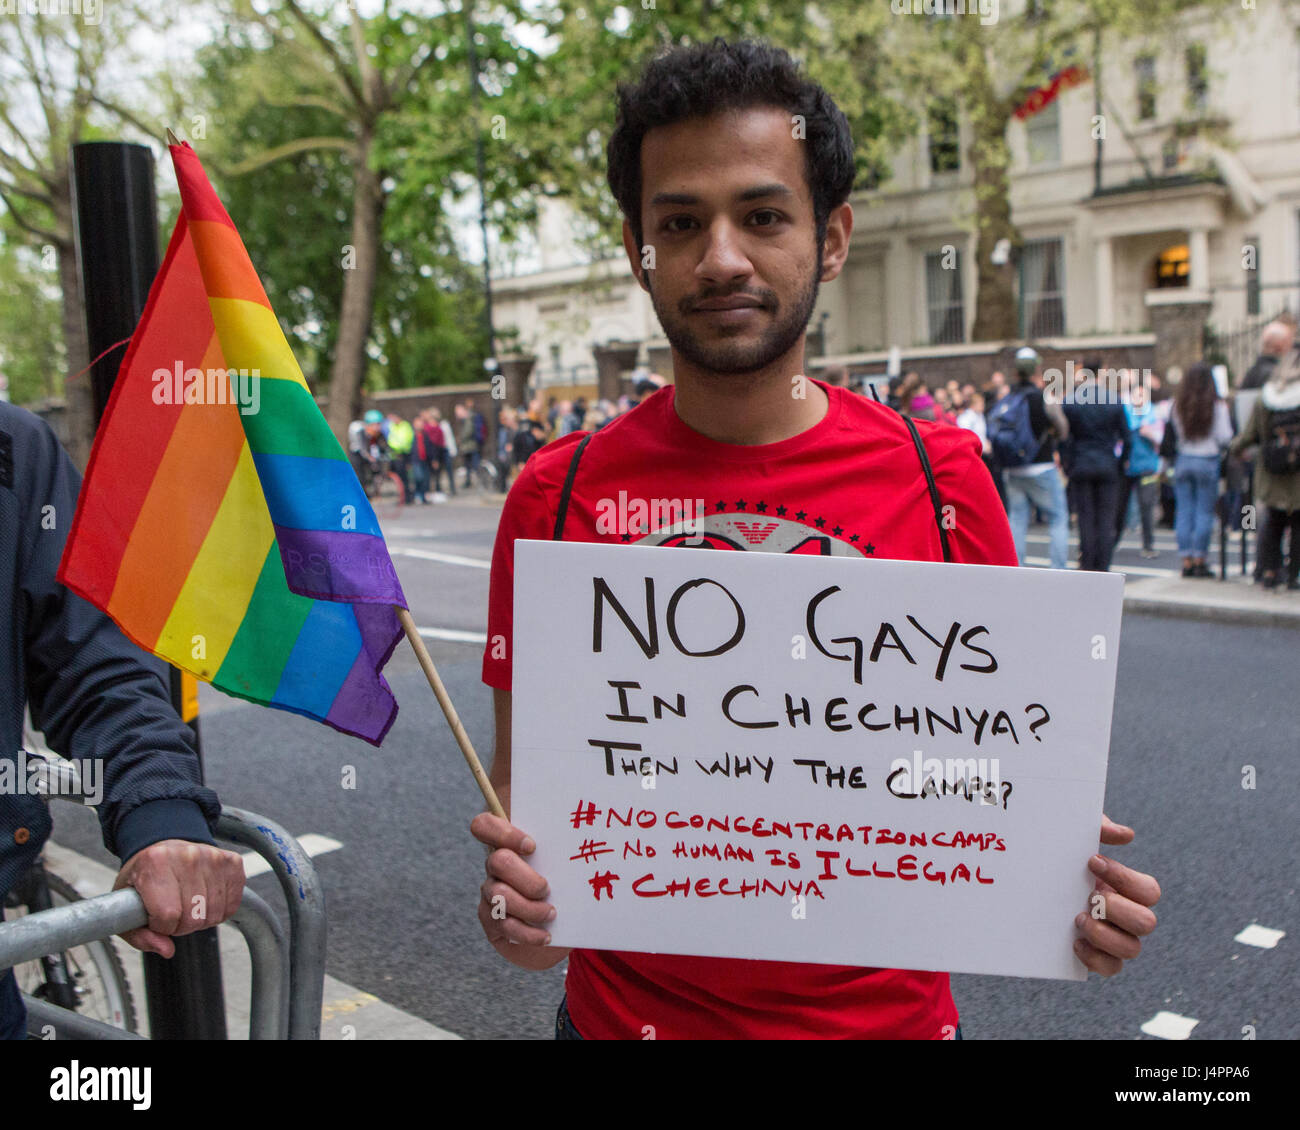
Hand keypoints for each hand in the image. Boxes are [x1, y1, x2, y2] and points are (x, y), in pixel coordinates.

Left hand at [112, 839, 244, 956]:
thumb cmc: (145, 876)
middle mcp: (187, 856)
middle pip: (193, 917)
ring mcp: (213, 857)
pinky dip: (219, 911)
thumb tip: (166, 950)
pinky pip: (232, 905)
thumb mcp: (126, 905)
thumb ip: (140, 935)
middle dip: (182, 925)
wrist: (164, 847)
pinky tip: (206, 900)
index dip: (161, 927)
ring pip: (214, 914)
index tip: (156, 918)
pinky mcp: (232, 862)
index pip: (167, 915)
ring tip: (189, 906)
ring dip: (201, 919)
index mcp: (155, 862)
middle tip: (173, 914)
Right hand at [470, 798, 568, 970]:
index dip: (503, 833)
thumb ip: (567, 840)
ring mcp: (490, 893)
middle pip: (497, 861)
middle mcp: (494, 865)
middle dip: (526, 877)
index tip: (532, 846)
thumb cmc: (563, 877)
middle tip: (547, 888)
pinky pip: (505, 926)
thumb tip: (598, 816)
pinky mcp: (492, 921)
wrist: (555, 920)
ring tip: (551, 913)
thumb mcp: (563, 857)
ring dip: (529, 908)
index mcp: (507, 843)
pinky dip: (528, 933)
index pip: (484, 826)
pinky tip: (546, 935)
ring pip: (499, 896)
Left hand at [1073, 814, 1159, 975]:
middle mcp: (1127, 917)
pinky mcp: (1097, 956)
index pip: (1148, 891)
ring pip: (1132, 950)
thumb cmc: (1062, 859)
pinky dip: (1096, 958)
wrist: (1032, 881)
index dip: (1124, 877)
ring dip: (1106, 935)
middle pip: (1147, 923)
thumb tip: (1125, 834)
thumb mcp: (1076, 838)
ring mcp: (1114, 939)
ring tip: (1078, 918)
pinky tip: (1075, 942)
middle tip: (1089, 895)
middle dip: (1117, 908)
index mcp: (1127, 890)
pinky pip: (1111, 968)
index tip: (1091, 861)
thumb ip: (1098, 829)